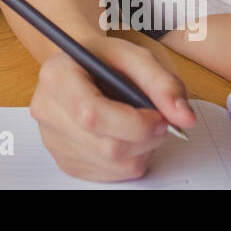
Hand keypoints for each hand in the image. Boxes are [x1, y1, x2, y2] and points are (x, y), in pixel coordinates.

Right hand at [29, 35, 196, 181]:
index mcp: (56, 75)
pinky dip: (130, 160)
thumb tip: (183, 117)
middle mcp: (46, 109)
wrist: (85, 68)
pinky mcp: (65, 161)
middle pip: (106, 146)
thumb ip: (162, 82)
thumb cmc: (106, 60)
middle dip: (145, 138)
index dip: (134, 123)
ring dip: (141, 150)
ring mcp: (53, 139)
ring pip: (113, 165)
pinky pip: (110, 175)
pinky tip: (125, 136)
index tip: (158, 116)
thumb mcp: (135, 56)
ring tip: (139, 125)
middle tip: (158, 120)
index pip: (91, 114)